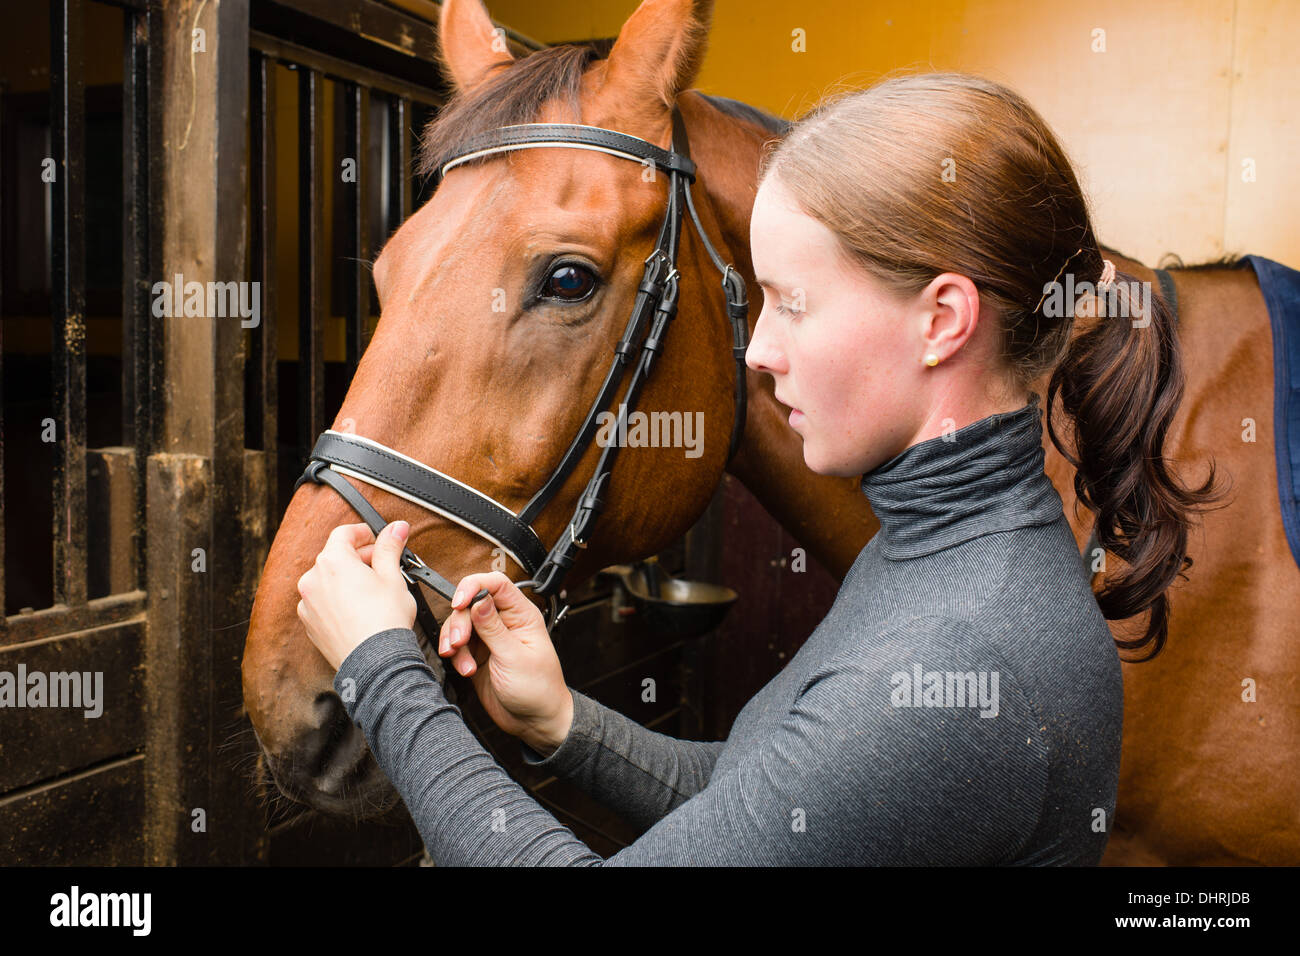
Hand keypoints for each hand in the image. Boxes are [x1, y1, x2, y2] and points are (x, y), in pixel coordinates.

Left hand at [296, 521, 416, 670]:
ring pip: (327, 581)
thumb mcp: (392, 577)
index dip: (363, 533)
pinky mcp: (309, 623)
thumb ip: (390, 547)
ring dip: (346, 579)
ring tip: (371, 592)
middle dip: (358, 558)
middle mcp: (312, 579)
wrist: (375, 662)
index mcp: (333, 561)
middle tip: (381, 566)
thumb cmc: (385, 619)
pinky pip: (322, 602)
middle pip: (334, 557)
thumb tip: (396, 527)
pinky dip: (337, 600)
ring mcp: (308, 603)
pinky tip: (358, 610)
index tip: (377, 538)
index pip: (344, 533)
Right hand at [439, 572, 572, 755]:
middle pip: (471, 603)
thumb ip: (493, 627)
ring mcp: (490, 638)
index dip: (474, 586)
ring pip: (460, 624)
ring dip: (454, 640)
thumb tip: (479, 598)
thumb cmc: (538, 690)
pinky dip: (455, 656)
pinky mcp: (477, 654)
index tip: (459, 602)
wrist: (534, 721)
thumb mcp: (514, 657)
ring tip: (461, 661)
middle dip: (460, 621)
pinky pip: (457, 645)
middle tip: (458, 642)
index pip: (496, 584)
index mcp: (522, 615)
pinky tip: (465, 670)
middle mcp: (504, 622)